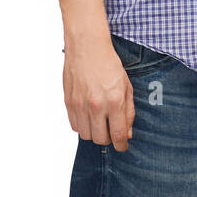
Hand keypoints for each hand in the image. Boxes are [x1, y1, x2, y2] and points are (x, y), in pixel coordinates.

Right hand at [62, 30, 134, 150]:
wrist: (87, 49)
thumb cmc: (109, 65)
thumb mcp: (127, 86)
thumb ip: (128, 111)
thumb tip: (127, 133)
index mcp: (114, 101)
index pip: (117, 134)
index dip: (122, 145)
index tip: (123, 146)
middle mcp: (95, 106)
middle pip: (101, 140)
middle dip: (109, 139)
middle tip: (112, 131)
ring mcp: (79, 106)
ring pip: (86, 136)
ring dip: (95, 133)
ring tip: (101, 121)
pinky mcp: (68, 104)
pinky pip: (75, 127)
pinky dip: (83, 126)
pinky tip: (89, 116)